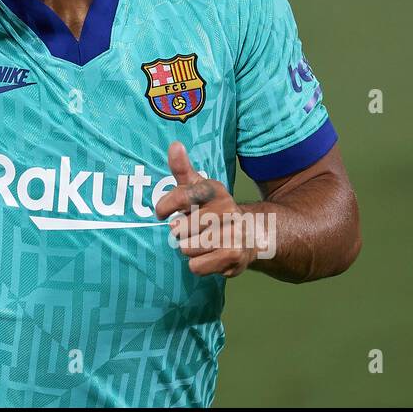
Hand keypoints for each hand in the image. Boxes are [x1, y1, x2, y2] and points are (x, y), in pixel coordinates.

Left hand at [155, 141, 254, 278]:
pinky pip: (196, 266)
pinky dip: (198, 265)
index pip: (182, 196)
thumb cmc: (212, 209)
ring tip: (202, 242)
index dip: (165, 206)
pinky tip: (210, 255)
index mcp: (214, 190)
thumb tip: (175, 145)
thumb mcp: (198, 187)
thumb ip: (182, 169)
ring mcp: (233, 234)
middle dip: (180, 232)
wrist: (250, 234)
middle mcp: (227, 210)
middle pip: (179, 229)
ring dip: (188, 249)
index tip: (162, 212)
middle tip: (192, 229)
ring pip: (186, 248)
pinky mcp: (234, 257)